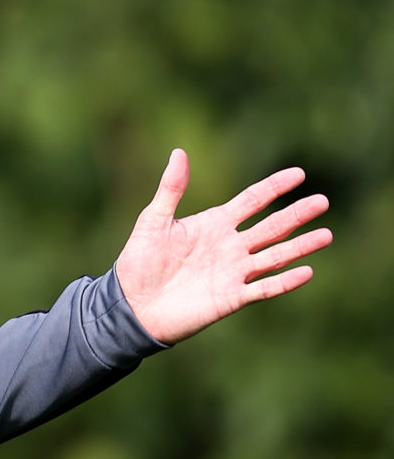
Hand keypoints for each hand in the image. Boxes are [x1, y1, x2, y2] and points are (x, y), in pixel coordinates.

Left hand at [115, 149, 331, 343]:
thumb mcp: (153, 221)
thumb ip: (171, 189)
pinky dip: (284, 281)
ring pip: (275, 256)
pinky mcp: (231, 298)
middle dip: (297, 215)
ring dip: (300, 246)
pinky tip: (306, 271)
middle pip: (272, 227)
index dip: (274, 187)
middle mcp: (230, 246)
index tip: (299, 174)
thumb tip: (179, 152)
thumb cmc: (139, 262)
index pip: (252, 201)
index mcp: (214, 224)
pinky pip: (264, 288)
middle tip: (323, 201)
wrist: (131, 305)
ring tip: (326, 235)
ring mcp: (233, 272)